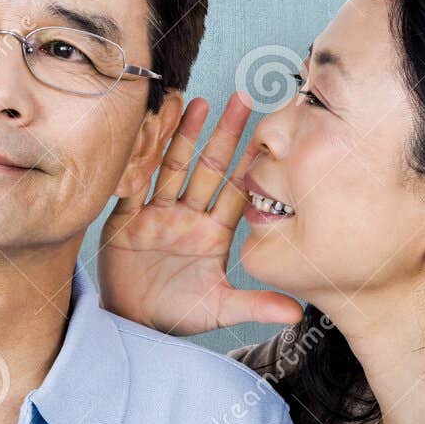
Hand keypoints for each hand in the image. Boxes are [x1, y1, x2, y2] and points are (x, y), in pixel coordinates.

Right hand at [99, 91, 305, 335]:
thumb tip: (298, 314)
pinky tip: (147, 129)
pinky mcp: (126, 220)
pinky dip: (139, 158)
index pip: (237, 191)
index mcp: (213, 233)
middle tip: (242, 98)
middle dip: (224, 134)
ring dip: (183, 135)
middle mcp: (188, 216)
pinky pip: (133, 184)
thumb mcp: (218, 309)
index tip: (269, 135)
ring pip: (171, 166)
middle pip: (208, 168)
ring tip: (196, 101)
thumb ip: (255, 305)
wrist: (130, 325)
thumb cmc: (176, 316)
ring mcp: (157, 214)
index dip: (251, 162)